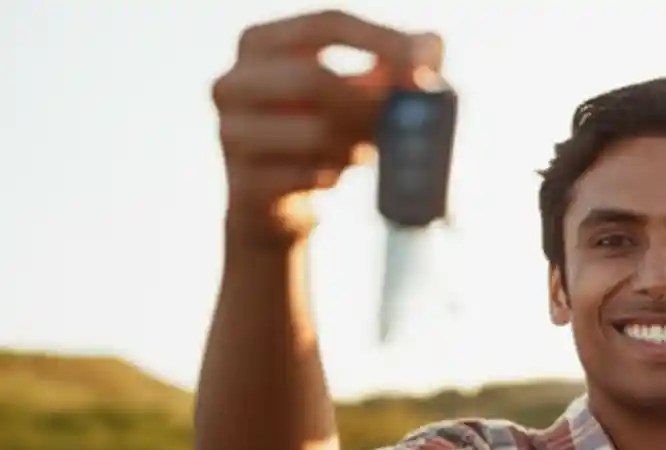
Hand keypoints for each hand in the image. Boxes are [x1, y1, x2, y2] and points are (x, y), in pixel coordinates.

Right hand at [212, 10, 442, 248]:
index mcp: (260, 42)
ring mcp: (230, 133)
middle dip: (369, 102)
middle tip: (406, 121)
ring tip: (360, 152)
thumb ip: (397, 64)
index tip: (424, 65)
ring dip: (355, 145)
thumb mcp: (359, 92)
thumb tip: (433, 45)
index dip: (380, 40)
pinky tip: (330, 176)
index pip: (326, 23)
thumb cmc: (323, 134)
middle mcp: (232, 81)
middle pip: (315, 77)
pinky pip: (311, 176)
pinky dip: (335, 176)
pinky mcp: (243, 183)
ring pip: (316, 132)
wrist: (274, 206)